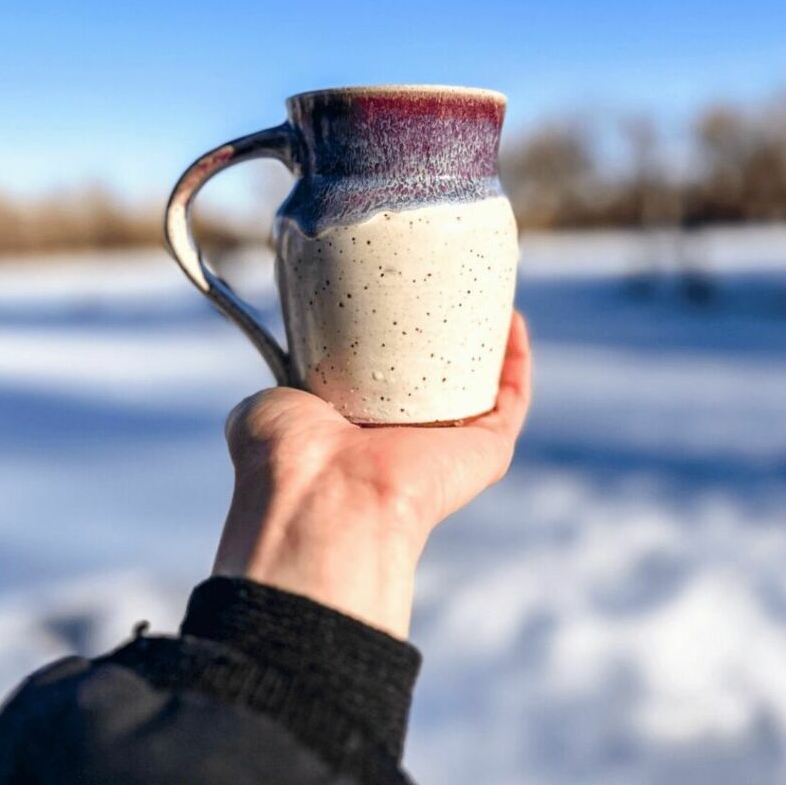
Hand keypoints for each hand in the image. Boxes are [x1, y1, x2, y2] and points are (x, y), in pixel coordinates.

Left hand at [213, 311, 530, 638]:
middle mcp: (404, 445)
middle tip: (449, 291)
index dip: (394, 344)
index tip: (399, 300)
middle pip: (438, 386)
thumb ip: (278, 386)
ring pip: (482, 391)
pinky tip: (512, 319)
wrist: (324, 494)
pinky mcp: (486, 452)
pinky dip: (516, 361)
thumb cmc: (283, 454)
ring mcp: (448, 450)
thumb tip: (279, 374)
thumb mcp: (269, 406)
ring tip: (487, 298)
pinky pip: (511, 400)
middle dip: (448, 341)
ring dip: (489, 346)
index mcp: (355, 436)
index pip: (384, 386)